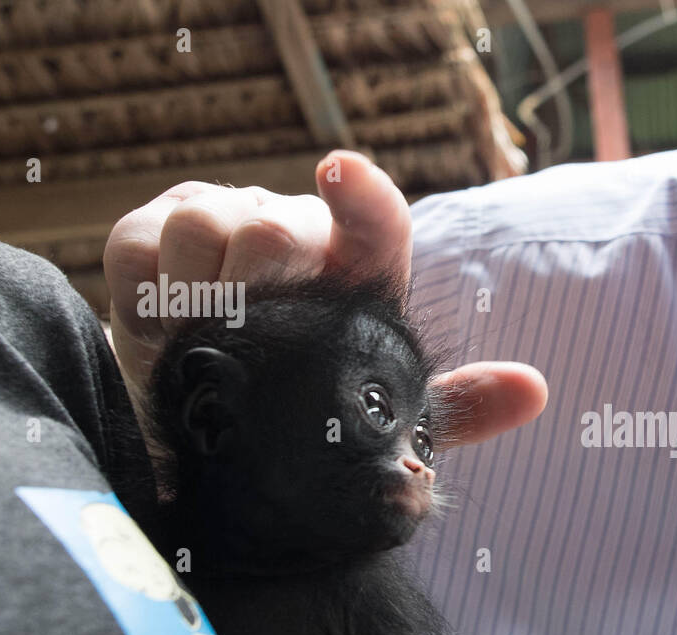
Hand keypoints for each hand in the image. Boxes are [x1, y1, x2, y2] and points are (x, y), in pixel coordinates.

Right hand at [103, 150, 545, 445]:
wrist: (196, 420)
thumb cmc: (299, 405)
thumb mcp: (375, 415)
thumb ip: (456, 406)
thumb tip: (534, 391)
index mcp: (353, 267)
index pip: (373, 219)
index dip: (362, 196)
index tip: (341, 173)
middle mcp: (288, 230)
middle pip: (274, 228)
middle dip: (256, 292)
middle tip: (249, 346)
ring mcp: (216, 221)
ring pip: (203, 228)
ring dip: (200, 300)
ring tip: (209, 345)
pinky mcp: (144, 232)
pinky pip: (141, 252)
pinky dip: (147, 301)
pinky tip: (166, 332)